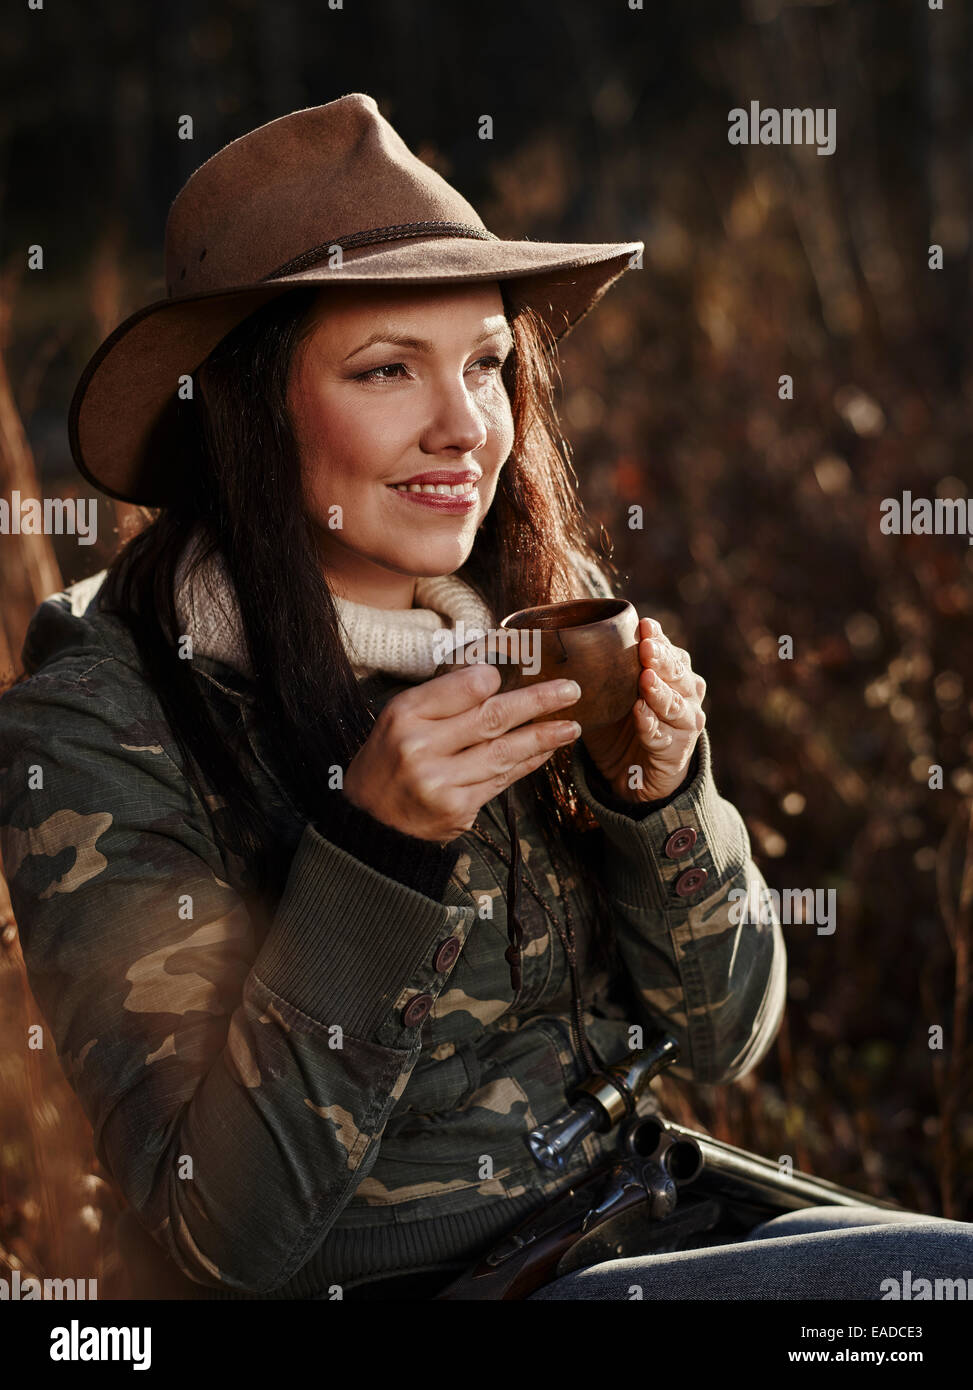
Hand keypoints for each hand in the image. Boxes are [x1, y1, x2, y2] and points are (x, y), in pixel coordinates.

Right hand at [343, 663, 583, 842]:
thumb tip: (496, 675)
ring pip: (505, 752)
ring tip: (571, 726)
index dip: (496, 678)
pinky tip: (545, 752)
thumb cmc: (389, 761)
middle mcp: (422, 746)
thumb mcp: (399, 719)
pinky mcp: (458, 809)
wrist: (369, 823)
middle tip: (571, 689)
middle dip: (539, 701)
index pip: (466, 686)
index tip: (517, 672)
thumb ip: (442, 699)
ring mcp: (441, 782)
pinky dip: (527, 764)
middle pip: (493, 717)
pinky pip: (502, 780)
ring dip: (544, 737)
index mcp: (405, 714)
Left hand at [580, 617, 705, 803]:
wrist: (634, 775)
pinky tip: (640, 713)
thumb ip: (600, 669)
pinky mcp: (678, 750)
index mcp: (672, 673)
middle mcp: (686, 694)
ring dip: (660, 690)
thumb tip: (563, 637)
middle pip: (677, 672)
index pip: (668, 650)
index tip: (644, 624)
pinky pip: (664, 736)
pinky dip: (651, 724)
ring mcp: (686, 722)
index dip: (657, 636)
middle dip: (662, 659)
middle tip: (646, 647)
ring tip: (645, 679)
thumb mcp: (609, 694)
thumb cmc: (621, 725)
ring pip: (675, 703)